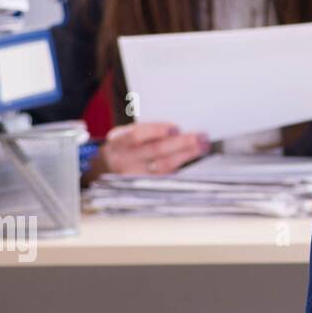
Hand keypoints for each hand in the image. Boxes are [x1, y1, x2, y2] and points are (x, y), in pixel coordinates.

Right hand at [89, 122, 209, 178]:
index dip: (156, 131)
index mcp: (118, 141)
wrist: (110, 167)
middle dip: (180, 143)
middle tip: (200, 137)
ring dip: (186, 155)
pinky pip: (166, 178)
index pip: (136, 135)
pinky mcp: (144, 186)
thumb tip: (181, 126)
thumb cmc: (127, 145)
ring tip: (202, 147)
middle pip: (154, 151)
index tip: (175, 128)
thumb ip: (148, 129)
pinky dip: (182, 168)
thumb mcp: (128, 133)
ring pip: (163, 166)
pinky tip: (195, 161)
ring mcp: (133, 175)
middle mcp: (123, 159)